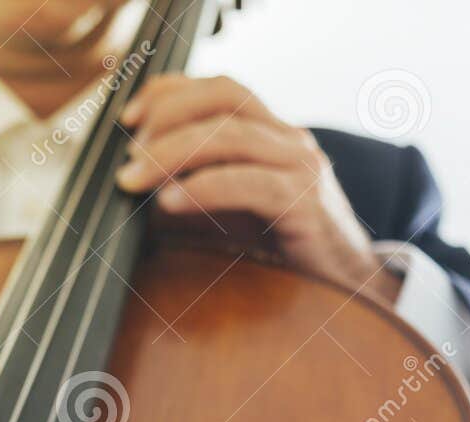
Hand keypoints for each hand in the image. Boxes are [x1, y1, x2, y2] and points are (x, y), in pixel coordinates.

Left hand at [118, 76, 401, 304]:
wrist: (343, 286)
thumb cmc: (278, 250)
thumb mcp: (224, 210)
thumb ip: (186, 188)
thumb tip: (128, 184)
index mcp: (271, 132)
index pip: (220, 88)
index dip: (171, 92)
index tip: (127, 118)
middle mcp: (288, 139)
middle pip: (225, 97)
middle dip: (166, 118)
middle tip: (126, 158)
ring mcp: (302, 166)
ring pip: (232, 135)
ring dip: (172, 154)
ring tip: (133, 181)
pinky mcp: (306, 203)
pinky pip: (250, 183)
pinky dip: (203, 189)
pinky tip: (168, 204)